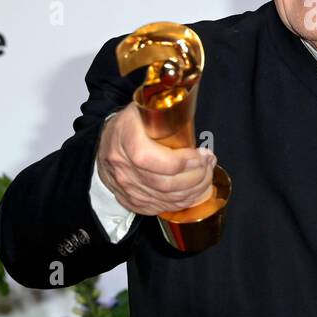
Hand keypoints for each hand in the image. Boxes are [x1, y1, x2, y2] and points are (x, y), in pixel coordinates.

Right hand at [95, 104, 215, 215]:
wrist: (107, 143)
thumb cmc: (131, 124)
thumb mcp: (143, 109)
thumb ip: (165, 110)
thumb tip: (194, 109)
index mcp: (125, 139)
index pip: (152, 159)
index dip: (182, 161)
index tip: (202, 154)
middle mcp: (122, 167)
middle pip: (164, 183)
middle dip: (196, 176)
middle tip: (209, 165)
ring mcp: (125, 187)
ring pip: (166, 199)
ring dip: (194, 190)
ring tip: (207, 176)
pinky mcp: (131, 201)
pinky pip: (160, 207)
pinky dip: (182, 202)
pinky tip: (195, 192)